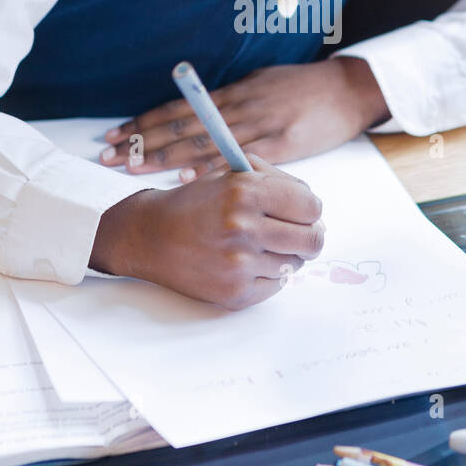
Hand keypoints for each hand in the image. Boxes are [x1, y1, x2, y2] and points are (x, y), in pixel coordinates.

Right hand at [89, 154, 325, 308]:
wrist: (150, 236)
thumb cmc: (197, 202)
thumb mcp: (233, 172)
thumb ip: (278, 181)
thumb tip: (315, 210)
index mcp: (246, 191)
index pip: (312, 206)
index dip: (309, 209)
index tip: (301, 212)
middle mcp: (243, 227)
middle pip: (313, 239)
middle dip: (309, 235)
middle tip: (295, 234)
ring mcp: (239, 264)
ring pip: (295, 264)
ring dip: (283, 255)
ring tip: (257, 246)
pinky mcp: (234, 292)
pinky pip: (277, 285)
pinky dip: (268, 275)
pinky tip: (245, 263)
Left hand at [97, 58, 389, 178]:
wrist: (349, 90)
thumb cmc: (305, 89)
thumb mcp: (263, 85)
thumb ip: (233, 103)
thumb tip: (200, 118)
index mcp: (234, 92)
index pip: (180, 108)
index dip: (146, 121)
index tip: (116, 134)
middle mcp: (240, 106)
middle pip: (182, 124)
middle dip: (143, 141)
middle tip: (108, 155)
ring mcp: (260, 125)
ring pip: (203, 141)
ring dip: (165, 155)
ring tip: (133, 168)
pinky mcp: (281, 144)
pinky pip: (240, 159)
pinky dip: (212, 168)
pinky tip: (187, 176)